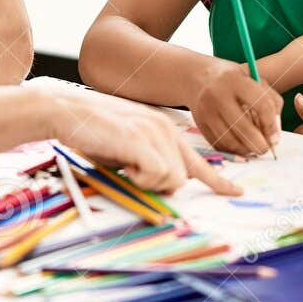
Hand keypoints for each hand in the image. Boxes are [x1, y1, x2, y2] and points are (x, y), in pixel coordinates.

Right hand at [49, 89, 241, 196]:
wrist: (66, 110)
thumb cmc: (92, 132)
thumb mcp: (128, 148)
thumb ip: (152, 163)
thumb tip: (169, 185)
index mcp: (165, 130)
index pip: (198, 161)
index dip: (218, 180)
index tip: (236, 191)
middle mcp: (166, 129)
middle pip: (183, 176)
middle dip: (159, 184)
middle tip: (132, 171)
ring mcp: (156, 133)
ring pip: (172, 179)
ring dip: (146, 181)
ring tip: (123, 162)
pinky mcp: (142, 141)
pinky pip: (157, 176)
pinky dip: (138, 178)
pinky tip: (122, 161)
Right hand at [189, 58, 282, 155]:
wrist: (198, 77)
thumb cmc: (234, 80)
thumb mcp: (255, 81)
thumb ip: (272, 102)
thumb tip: (274, 136)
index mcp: (236, 80)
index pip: (261, 105)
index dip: (271, 125)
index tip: (275, 139)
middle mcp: (218, 94)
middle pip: (242, 127)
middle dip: (258, 144)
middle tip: (265, 150)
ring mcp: (206, 110)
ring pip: (229, 139)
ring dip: (245, 149)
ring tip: (253, 149)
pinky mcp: (199, 123)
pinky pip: (218, 143)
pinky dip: (232, 149)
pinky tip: (240, 147)